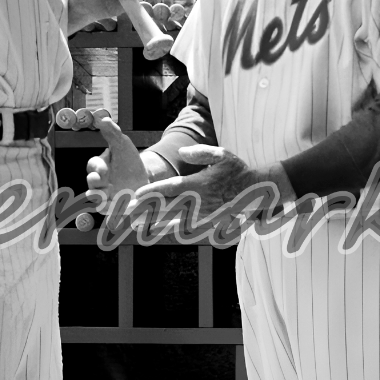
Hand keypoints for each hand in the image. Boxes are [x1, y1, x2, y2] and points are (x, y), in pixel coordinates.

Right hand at [85, 110, 151, 208]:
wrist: (144, 179)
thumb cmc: (129, 161)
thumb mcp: (123, 145)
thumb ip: (112, 133)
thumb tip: (102, 118)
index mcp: (99, 166)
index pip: (92, 165)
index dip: (96, 167)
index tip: (103, 168)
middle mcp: (98, 182)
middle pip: (91, 184)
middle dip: (93, 183)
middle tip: (99, 182)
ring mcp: (105, 197)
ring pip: (96, 200)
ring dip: (99, 199)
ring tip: (104, 198)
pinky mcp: (114, 209)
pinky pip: (108, 212)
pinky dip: (111, 213)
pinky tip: (118, 211)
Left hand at [136, 145, 289, 220]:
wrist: (254, 192)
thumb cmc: (236, 171)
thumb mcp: (222, 155)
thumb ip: (201, 152)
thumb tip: (182, 151)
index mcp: (200, 185)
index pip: (172, 188)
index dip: (153, 192)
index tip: (136, 194)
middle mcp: (199, 202)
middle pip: (166, 206)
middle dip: (145, 209)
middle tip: (125, 210)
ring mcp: (201, 214)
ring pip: (172, 218)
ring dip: (151, 220)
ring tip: (132, 222)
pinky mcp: (204, 222)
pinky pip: (182, 225)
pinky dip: (166, 227)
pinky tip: (153, 229)